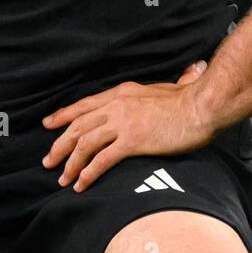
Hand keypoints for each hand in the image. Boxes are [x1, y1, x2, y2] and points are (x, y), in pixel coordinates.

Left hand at [41, 60, 209, 191]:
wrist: (202, 106)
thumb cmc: (193, 99)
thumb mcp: (178, 85)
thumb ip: (179, 80)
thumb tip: (194, 68)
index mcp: (123, 92)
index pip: (85, 105)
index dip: (64, 115)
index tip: (48, 125)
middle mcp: (117, 105)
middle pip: (78, 125)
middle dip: (59, 145)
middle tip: (48, 162)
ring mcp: (123, 122)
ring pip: (85, 143)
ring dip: (71, 163)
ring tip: (62, 180)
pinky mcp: (132, 140)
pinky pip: (102, 159)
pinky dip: (88, 173)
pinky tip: (81, 184)